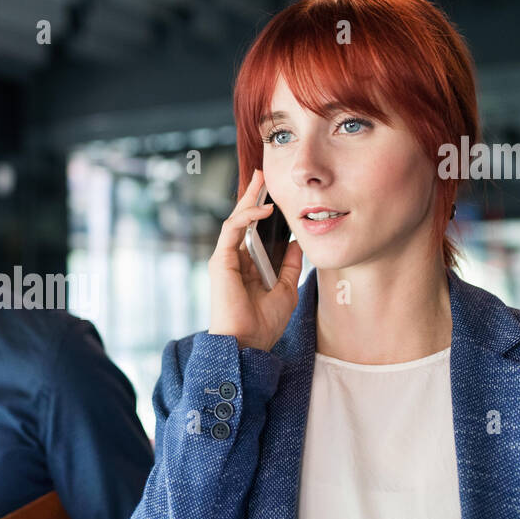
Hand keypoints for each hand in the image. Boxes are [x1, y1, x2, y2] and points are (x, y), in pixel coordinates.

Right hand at [207, 169, 303, 351]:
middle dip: (253, 196)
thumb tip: (299, 241)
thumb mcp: (286, 289)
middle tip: (263, 174)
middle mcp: (235, 260)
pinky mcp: (220, 260)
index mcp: (248, 267)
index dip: (263, 212)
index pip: (255, 232)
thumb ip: (290, 265)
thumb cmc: (264, 324)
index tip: (277, 195)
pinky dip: (246, 217)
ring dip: (249, 199)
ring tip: (261, 180)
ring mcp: (225, 259)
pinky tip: (263, 209)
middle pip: (244, 221)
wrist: (247, 343)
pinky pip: (232, 230)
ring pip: (236, 220)